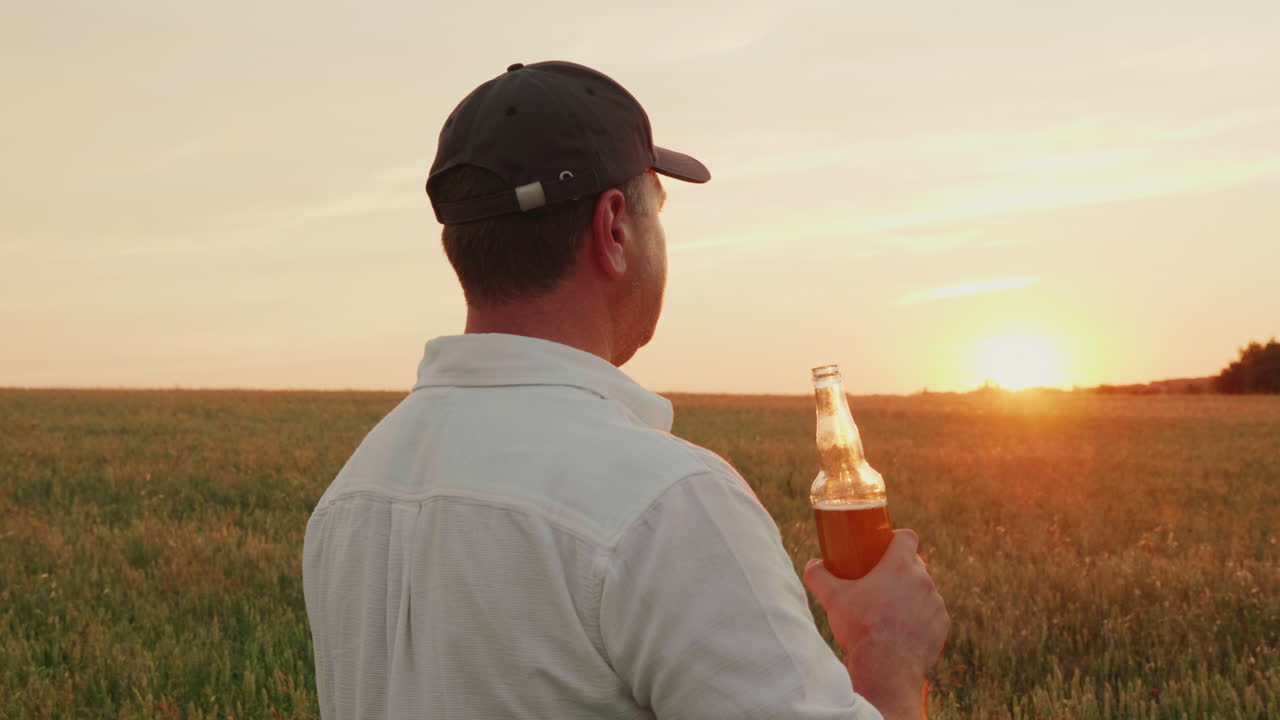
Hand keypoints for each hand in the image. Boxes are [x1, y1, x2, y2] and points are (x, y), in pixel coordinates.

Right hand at [803, 529, 948, 719]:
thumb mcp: (832, 598)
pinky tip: (904, 628)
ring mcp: (935, 603)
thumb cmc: (860, 629)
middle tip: (879, 583)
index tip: (883, 548)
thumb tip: (813, 564)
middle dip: (898, 570)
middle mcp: (923, 580)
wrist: (885, 670)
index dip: (895, 539)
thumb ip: (818, 575)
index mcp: (900, 566)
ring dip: (910, 594)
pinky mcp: (941, 625)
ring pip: (923, 589)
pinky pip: (931, 613)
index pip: (907, 537)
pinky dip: (920, 618)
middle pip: (913, 564)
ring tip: (890, 609)